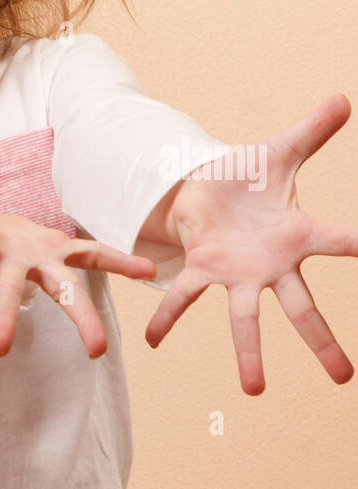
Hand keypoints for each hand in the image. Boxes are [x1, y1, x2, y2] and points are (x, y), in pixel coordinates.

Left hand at [146, 94, 356, 394]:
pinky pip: (183, 296)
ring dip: (248, 353)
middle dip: (322, 342)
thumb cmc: (250, 178)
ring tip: (255, 391)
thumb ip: (312, 131)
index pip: (338, 241)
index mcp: (298, 235)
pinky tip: (151, 341)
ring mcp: (237, 274)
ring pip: (246, 317)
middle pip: (301, 308)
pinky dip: (166, 316)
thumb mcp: (280, 151)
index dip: (357, 247)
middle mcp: (271, 265)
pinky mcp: (202, 269)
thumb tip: (344, 97)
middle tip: (344, 378)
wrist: (209, 188)